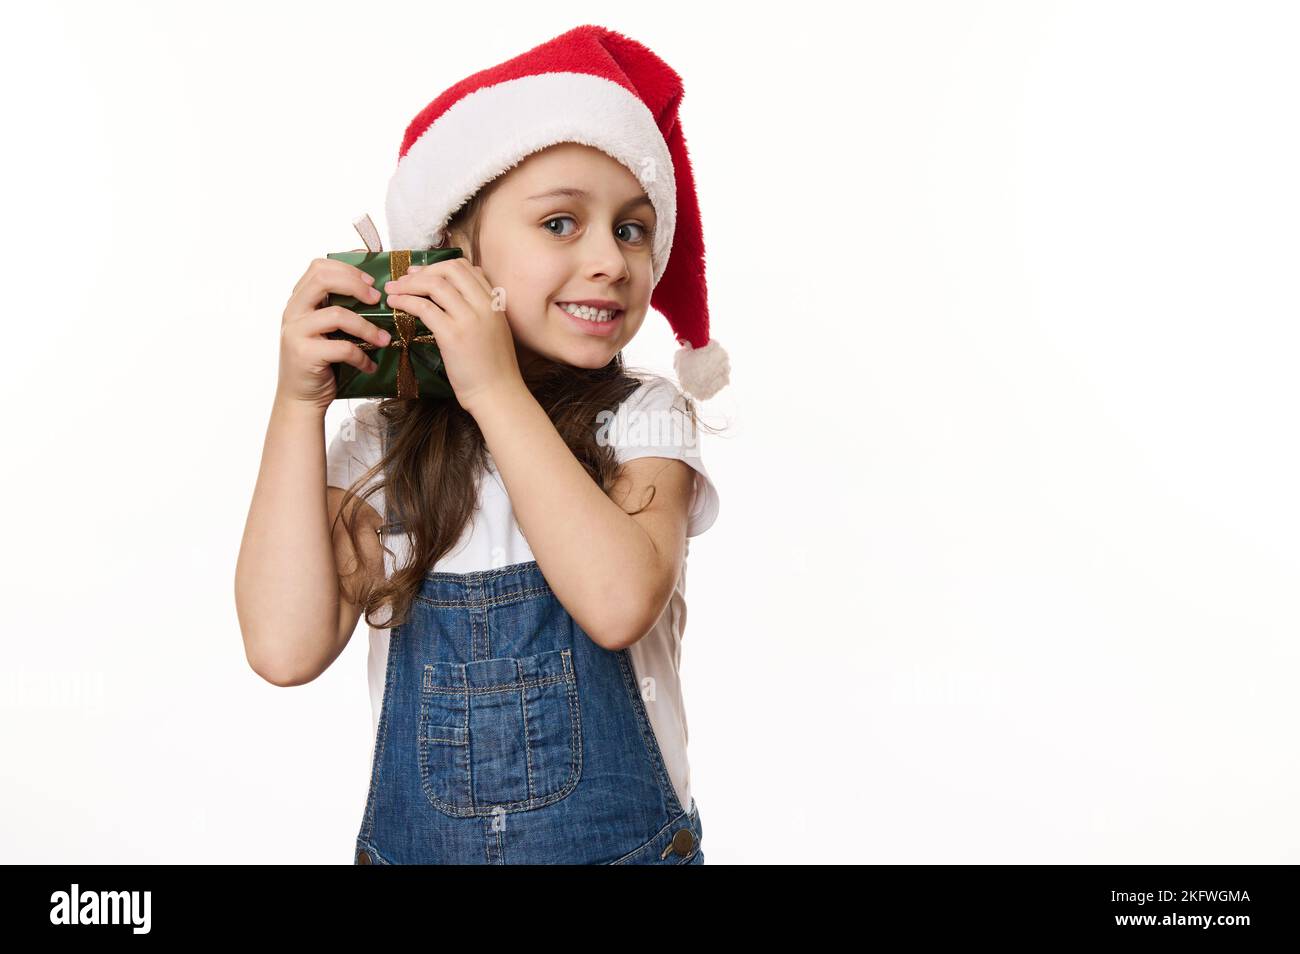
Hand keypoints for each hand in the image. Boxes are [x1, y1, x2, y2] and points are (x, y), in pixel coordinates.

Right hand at [276, 251, 391, 412]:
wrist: (301, 398)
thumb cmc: (319, 362)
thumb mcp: (325, 330)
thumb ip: (338, 308)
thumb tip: (375, 292)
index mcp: (299, 301)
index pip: (319, 267)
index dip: (348, 270)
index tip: (371, 284)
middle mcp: (293, 312)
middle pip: (323, 279)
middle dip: (356, 285)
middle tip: (377, 300)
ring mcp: (296, 333)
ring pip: (337, 315)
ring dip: (367, 327)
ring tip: (384, 339)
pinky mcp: (305, 354)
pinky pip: (342, 348)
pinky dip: (362, 356)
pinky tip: (370, 365)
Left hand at [383, 258, 525, 415]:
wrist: (498, 394)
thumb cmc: (494, 369)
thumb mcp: (494, 330)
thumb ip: (481, 309)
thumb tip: (459, 293)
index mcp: (494, 302)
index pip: (466, 268)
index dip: (439, 266)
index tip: (421, 273)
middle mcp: (483, 305)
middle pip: (449, 270)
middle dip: (422, 271)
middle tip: (404, 279)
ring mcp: (469, 319)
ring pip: (434, 284)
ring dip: (409, 284)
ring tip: (393, 290)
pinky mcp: (453, 335)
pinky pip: (424, 308)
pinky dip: (406, 301)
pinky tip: (395, 305)